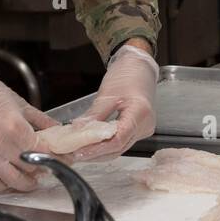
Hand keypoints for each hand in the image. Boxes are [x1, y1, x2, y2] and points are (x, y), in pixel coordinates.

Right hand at [0, 69, 59, 191]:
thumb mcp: (20, 103)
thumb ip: (41, 120)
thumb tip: (57, 129)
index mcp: (17, 129)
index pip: (44, 152)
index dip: (57, 159)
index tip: (63, 160)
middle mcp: (2, 146)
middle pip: (30, 169)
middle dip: (42, 171)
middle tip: (47, 169)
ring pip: (11, 181)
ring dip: (25, 184)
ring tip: (31, 181)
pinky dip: (1, 187)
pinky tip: (8, 183)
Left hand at [71, 42, 158, 160]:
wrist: (140, 67)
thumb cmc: (128, 74)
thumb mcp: (107, 94)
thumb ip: (94, 115)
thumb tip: (77, 131)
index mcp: (140, 113)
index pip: (117, 140)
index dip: (97, 149)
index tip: (80, 151)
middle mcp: (145, 125)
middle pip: (118, 147)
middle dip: (95, 153)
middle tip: (74, 154)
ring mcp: (143, 129)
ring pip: (119, 148)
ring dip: (100, 152)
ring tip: (80, 151)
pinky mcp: (139, 130)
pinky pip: (122, 142)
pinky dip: (106, 145)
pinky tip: (92, 145)